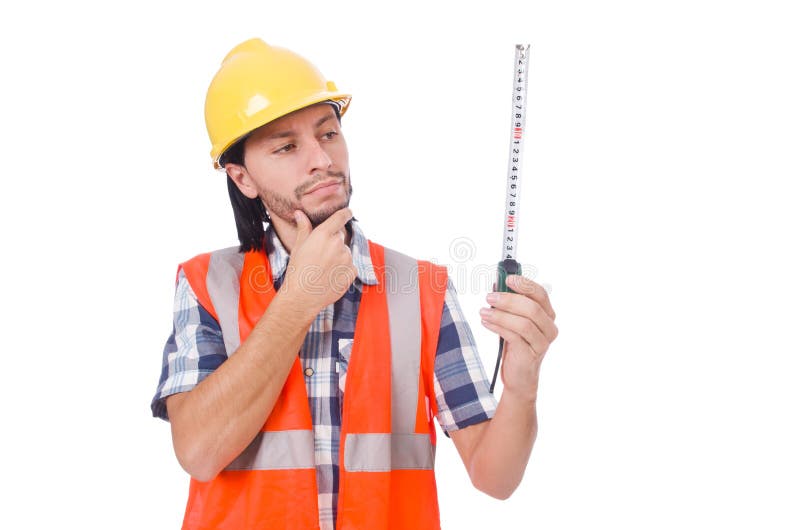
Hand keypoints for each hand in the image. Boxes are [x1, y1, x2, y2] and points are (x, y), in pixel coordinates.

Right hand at [281, 208, 356, 312]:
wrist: (303, 296)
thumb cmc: (298, 271)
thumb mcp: (298, 247)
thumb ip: (303, 228)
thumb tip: (299, 213)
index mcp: (324, 234)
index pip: (341, 217)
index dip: (345, 213)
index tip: (348, 212)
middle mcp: (338, 244)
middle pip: (340, 237)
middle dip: (333, 242)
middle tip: (320, 255)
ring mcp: (347, 258)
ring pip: (345, 252)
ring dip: (338, 257)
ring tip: (323, 269)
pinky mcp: (352, 272)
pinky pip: (350, 266)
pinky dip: (343, 270)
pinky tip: (330, 276)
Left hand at [480, 275, 557, 401]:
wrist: (519, 376)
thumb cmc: (516, 345)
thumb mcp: (513, 322)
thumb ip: (510, 304)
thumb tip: (496, 284)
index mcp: (548, 315)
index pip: (541, 294)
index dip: (525, 285)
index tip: (508, 279)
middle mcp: (549, 328)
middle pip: (532, 308)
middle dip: (509, 300)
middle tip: (489, 297)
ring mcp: (542, 342)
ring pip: (523, 323)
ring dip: (501, 315)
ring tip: (483, 311)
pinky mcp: (530, 354)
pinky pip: (514, 336)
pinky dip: (498, 326)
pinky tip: (486, 322)